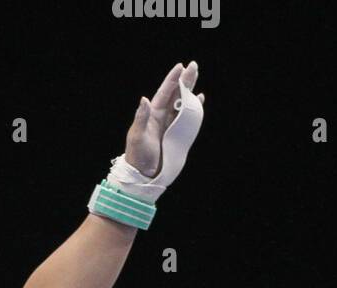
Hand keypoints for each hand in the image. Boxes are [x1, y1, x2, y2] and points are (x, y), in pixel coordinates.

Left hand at [124, 61, 203, 178]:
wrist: (144, 174)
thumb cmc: (137, 155)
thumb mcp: (137, 136)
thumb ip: (141, 118)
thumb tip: (144, 99)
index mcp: (153, 114)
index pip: (164, 93)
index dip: (172, 80)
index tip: (180, 66)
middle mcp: (162, 116)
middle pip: (176, 94)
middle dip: (184, 80)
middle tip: (193, 65)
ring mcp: (171, 124)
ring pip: (183, 103)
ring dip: (190, 90)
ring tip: (196, 76)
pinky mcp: (178, 133)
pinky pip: (187, 118)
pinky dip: (194, 108)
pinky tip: (199, 99)